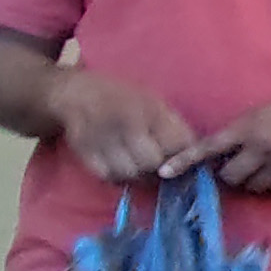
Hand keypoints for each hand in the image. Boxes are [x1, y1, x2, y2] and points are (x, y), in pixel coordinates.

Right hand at [48, 71, 196, 184]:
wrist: (75, 92)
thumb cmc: (122, 97)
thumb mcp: (154, 101)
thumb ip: (174, 126)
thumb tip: (194, 152)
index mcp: (149, 108)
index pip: (176, 145)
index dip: (182, 157)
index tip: (181, 159)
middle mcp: (125, 122)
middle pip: (152, 163)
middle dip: (160, 169)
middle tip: (159, 167)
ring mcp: (102, 137)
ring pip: (129, 174)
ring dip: (139, 176)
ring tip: (141, 168)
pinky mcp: (84, 150)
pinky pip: (107, 176)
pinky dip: (118, 177)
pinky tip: (121, 167)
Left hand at [162, 88, 270, 193]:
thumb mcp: (260, 115)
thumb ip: (239, 135)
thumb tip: (218, 162)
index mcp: (249, 127)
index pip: (210, 147)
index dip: (185, 161)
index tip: (163, 172)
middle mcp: (264, 147)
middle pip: (231, 177)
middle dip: (232, 175)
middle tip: (242, 167)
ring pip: (255, 187)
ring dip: (256, 181)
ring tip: (269, 165)